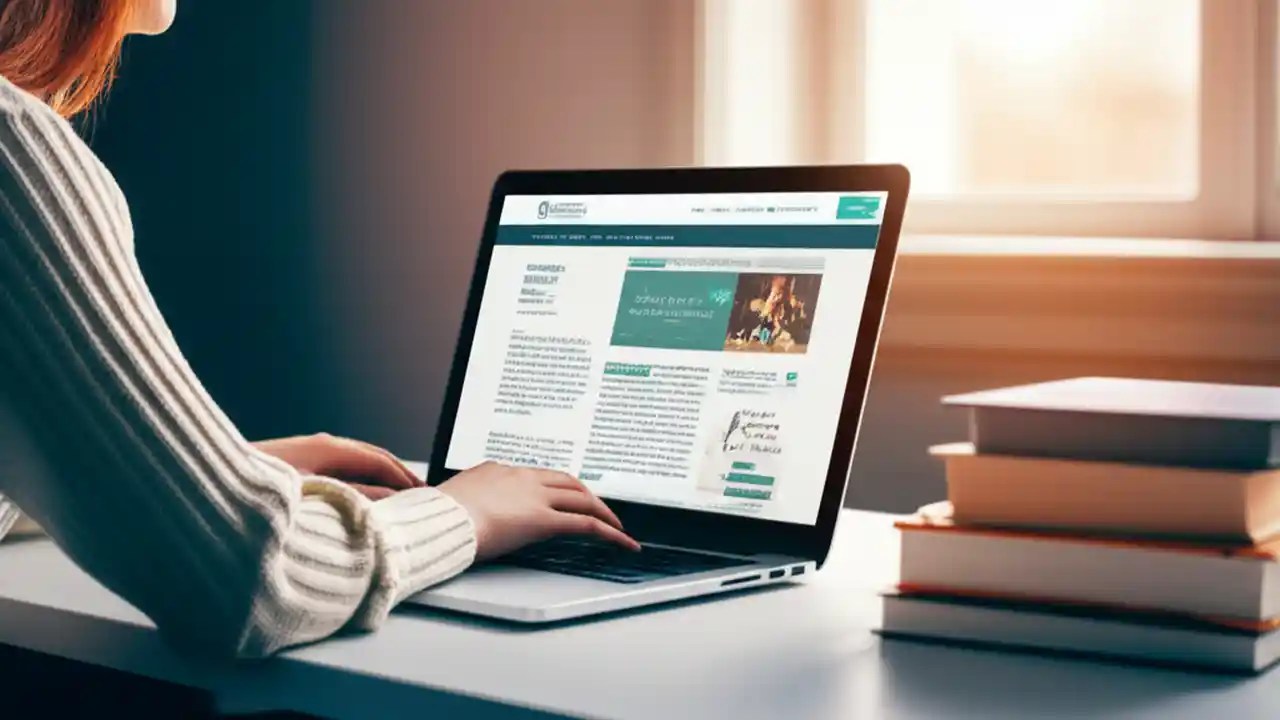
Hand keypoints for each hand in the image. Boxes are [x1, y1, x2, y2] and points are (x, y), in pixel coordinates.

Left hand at [253, 433, 422, 500]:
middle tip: (423, 495)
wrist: (214, 488)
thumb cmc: (261, 495)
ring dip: (381, 476)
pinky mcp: (299, 461)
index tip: (427, 495)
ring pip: (358, 460)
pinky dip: (362, 479)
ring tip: (399, 497)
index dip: (406, 478)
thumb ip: (358, 498)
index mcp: (330, 448)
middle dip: (399, 474)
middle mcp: (323, 444)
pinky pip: (342, 466)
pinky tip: (364, 495)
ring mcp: (310, 450)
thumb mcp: (317, 498)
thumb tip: (394, 498)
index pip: (381, 460)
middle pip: (373, 455)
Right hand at [439, 462, 639, 560]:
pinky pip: (586, 525)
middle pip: (567, 481)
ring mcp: (534, 496)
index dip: (556, 487)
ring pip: (582, 499)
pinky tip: (623, 543)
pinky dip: (610, 533)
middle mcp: (521, 478)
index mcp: (499, 470)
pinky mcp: (543, 520)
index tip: (563, 496)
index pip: (537, 475)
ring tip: (617, 527)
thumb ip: (468, 503)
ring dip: (604, 512)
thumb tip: (463, 513)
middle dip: (587, 495)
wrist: (437, 521)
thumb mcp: (453, 502)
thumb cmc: (436, 517)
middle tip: (600, 509)